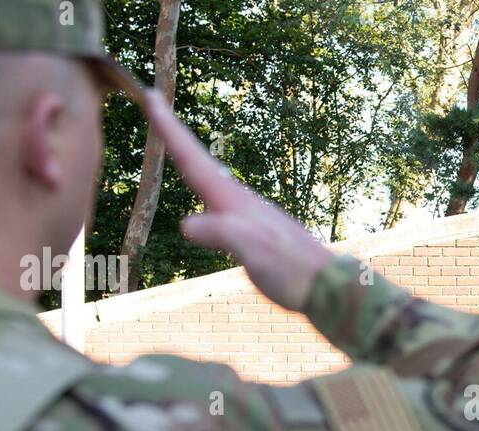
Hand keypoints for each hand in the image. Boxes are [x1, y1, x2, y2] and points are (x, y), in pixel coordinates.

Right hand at [141, 90, 335, 310]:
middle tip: (154, 102)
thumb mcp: (255, 253)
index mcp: (233, 202)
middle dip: (175, 134)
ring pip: (210, 178)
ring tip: (172, 139)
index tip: (151, 96)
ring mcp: (247, 213)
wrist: (327, 286)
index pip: (194, 160)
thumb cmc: (292, 271)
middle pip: (199, 161)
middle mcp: (239, 201)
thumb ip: (224, 234)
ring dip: (189, 156)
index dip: (170, 130)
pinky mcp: (253, 229)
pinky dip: (204, 185)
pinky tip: (208, 190)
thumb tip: (187, 224)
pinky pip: (218, 199)